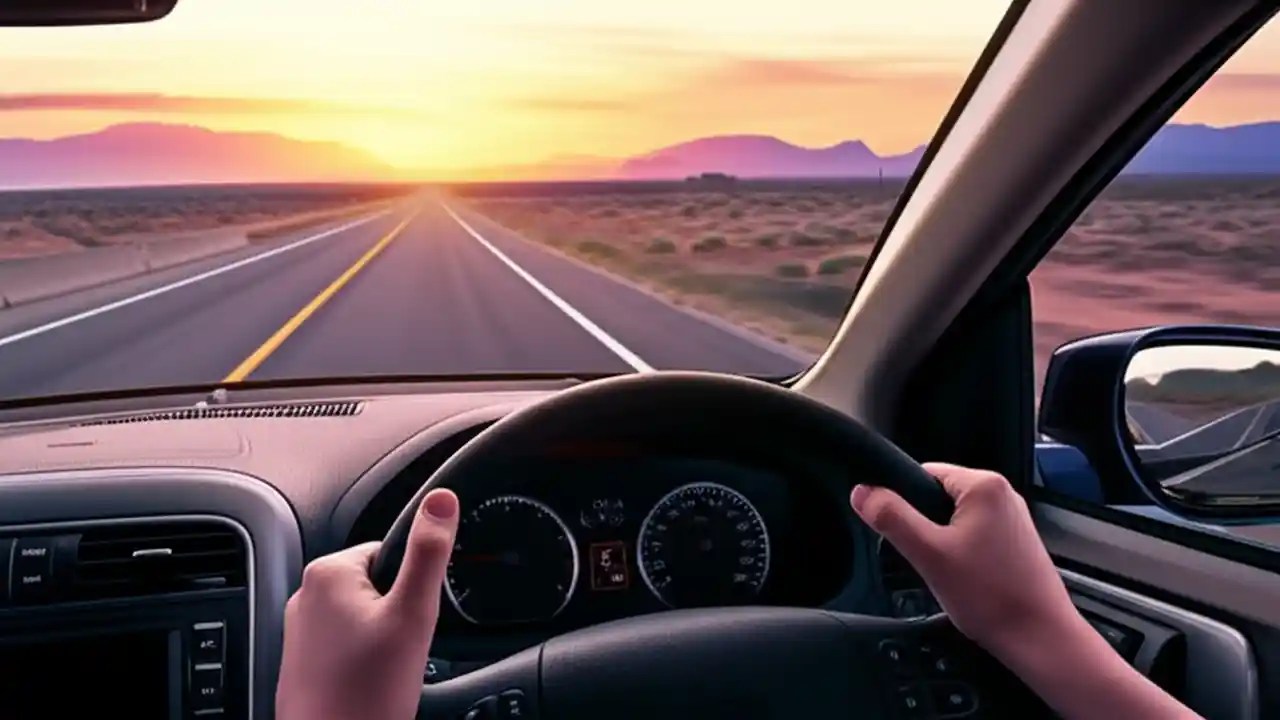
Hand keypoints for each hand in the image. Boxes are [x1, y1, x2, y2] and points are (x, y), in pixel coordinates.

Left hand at [276, 489, 459, 719]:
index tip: (410, 620)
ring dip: (381, 639)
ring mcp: (299, 631)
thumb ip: (428, 553)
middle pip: (376, 585)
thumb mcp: (412, 615)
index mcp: (328, 572)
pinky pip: (345, 645)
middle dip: (396, 615)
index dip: (411, 587)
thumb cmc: (367, 695)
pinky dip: (362, 661)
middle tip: (399, 650)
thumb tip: (441, 500)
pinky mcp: (300, 661)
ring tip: (382, 671)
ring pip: (363, 618)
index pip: (390, 553)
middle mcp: (305, 595)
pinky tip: (368, 684)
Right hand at [852, 463, 1201, 719]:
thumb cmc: (991, 597)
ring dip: (943, 542)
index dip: (904, 502)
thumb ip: (891, 518)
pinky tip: (968, 578)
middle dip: (925, 526)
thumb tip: (862, 492)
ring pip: (955, 518)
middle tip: (931, 559)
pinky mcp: (1017, 540)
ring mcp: (1014, 517)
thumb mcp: (928, 554)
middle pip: (939, 496)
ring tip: (952, 572)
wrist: (1039, 638)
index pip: (923, 473)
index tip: (906, 534)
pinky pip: (975, 534)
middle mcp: (1003, 493)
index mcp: (983, 484)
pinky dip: (962, 553)